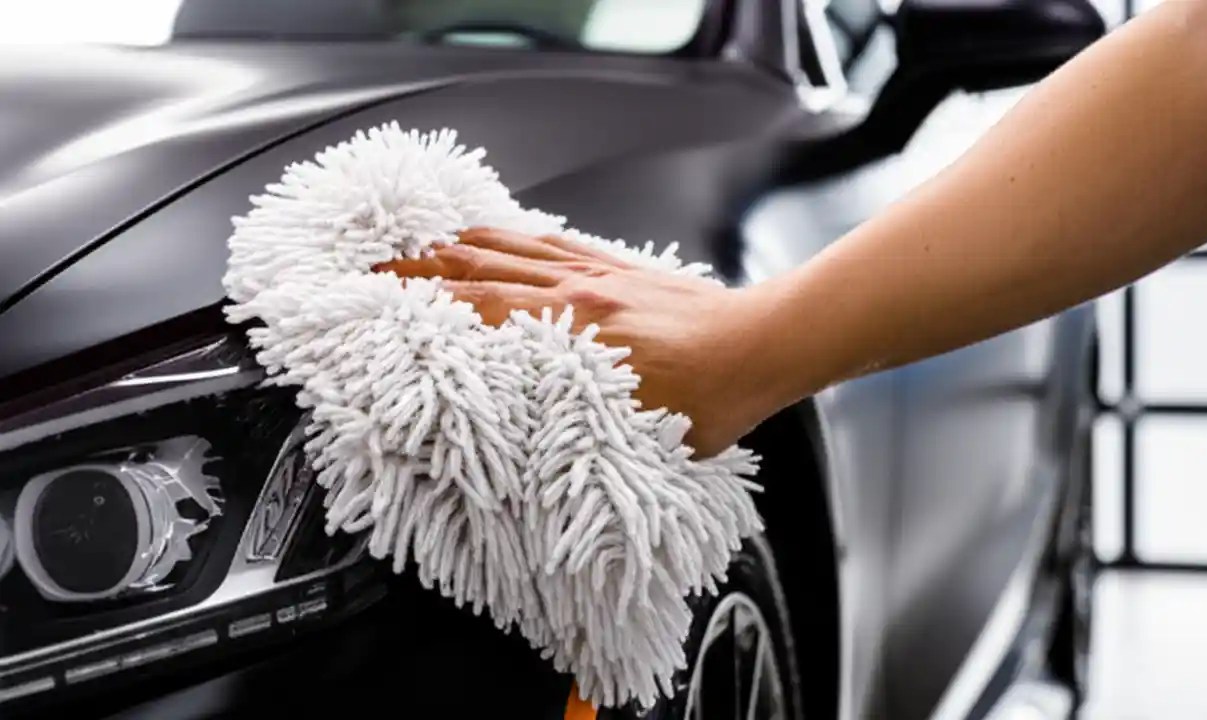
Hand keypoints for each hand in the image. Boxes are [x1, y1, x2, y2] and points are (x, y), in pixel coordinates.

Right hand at [375, 228, 782, 455]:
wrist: (760, 346)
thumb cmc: (710, 398)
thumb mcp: (634, 437)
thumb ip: (578, 432)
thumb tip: (533, 450)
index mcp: (572, 332)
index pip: (475, 307)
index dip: (420, 302)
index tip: (376, 297)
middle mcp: (575, 291)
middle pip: (477, 267)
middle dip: (418, 268)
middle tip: (374, 270)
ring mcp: (595, 272)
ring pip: (509, 245)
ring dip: (456, 246)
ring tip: (419, 249)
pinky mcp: (617, 266)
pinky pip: (550, 241)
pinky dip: (513, 237)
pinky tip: (498, 237)